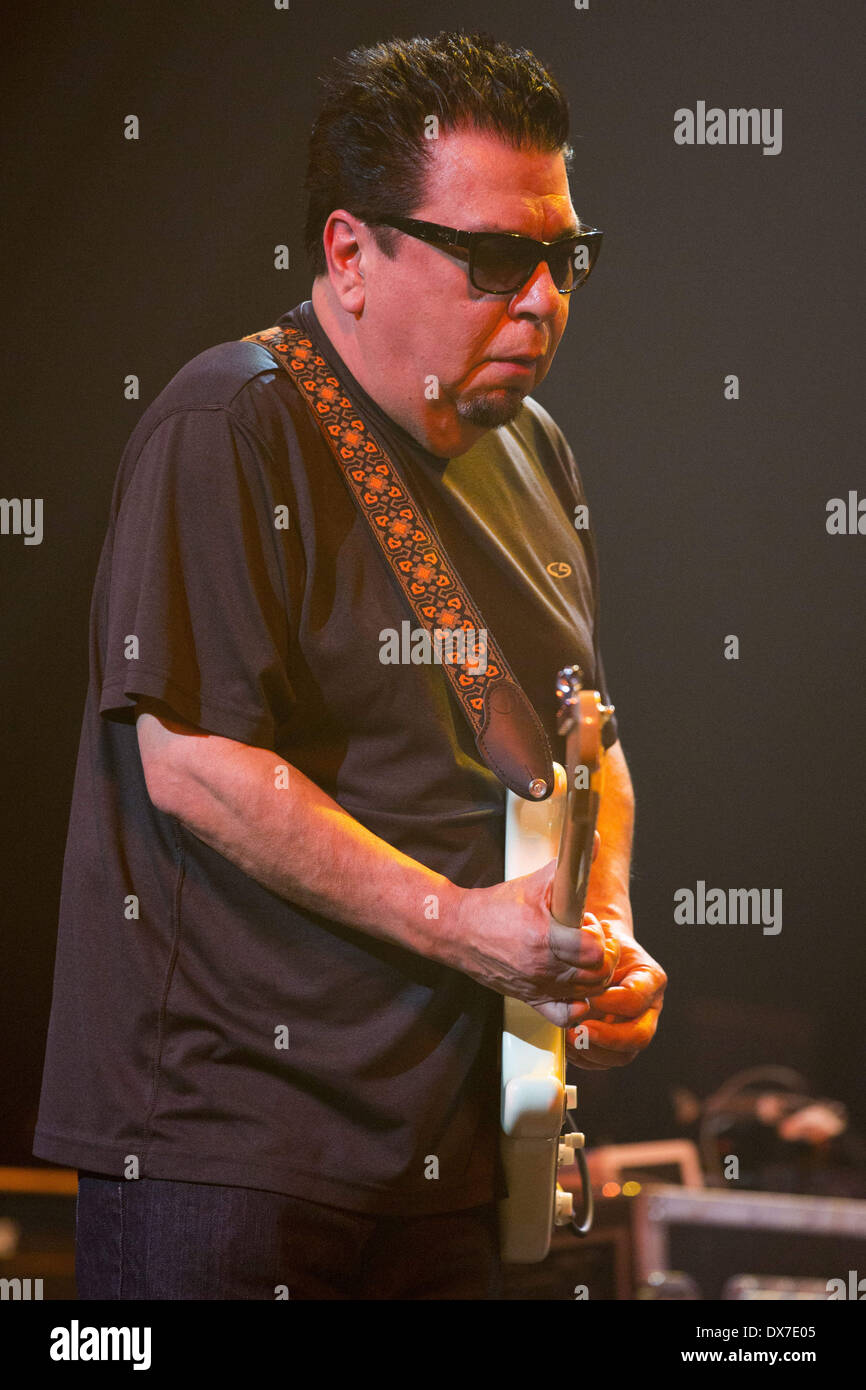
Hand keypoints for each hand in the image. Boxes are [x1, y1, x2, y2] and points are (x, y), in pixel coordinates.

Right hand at [453, 856, 619, 1025]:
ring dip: (592, 975)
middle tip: (590, 939)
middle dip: (602, 955)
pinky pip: (564, 1016)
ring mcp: (537, 987)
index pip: (593, 951)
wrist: (460, 931)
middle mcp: (542, 968)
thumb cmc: (497, 907)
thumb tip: (591, 840)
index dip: (599, 937)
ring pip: (587, 993)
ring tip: (581, 956)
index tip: (590, 925)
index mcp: (544, 938)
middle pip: (597, 975)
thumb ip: (568, 864)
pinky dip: (577, 1005)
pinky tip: (575, 987)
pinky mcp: (531, 999)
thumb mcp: (534, 881)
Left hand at [565, 917, 666, 1068]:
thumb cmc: (602, 941)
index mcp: (650, 979)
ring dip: (594, 1052)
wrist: (603, 949)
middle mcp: (650, 1007)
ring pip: (625, 1055)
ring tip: (570, 1039)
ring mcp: (637, 1027)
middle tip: (579, 1030)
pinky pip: (607, 1061)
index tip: (587, 997)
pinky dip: (586, 1058)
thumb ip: (596, 948)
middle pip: (639, 1036)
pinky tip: (570, 1046)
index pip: (636, 999)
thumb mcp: (602, 936)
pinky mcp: (620, 1042)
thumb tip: (580, 951)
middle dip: (607, 1038)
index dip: (611, 1003)